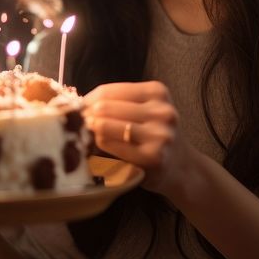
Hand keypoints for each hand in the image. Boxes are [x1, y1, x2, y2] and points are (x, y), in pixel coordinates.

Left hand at [83, 80, 195, 197]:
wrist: (183, 168)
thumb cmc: (155, 136)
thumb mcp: (144, 110)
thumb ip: (117, 103)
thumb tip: (75, 103)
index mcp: (157, 92)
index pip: (108, 91)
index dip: (87, 101)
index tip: (77, 110)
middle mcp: (161, 111)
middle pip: (105, 107)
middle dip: (86, 116)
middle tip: (78, 126)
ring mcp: (159, 134)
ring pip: (104, 125)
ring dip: (90, 131)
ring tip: (86, 136)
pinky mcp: (152, 157)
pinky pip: (110, 145)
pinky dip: (98, 147)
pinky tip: (98, 150)